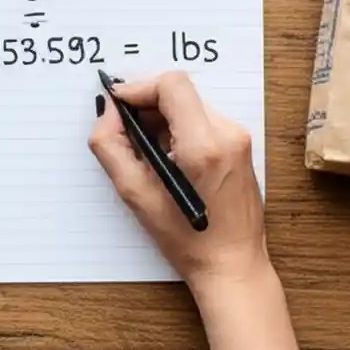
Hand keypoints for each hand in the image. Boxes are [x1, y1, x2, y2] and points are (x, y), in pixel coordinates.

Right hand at [88, 71, 268, 286]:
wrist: (232, 264)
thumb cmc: (188, 240)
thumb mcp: (136, 195)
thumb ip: (112, 146)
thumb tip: (107, 112)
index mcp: (203, 146)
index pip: (171, 85)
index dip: (138, 88)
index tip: (118, 104)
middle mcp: (227, 134)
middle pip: (179, 92)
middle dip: (147, 105)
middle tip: (127, 133)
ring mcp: (238, 138)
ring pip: (190, 104)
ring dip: (163, 118)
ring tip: (149, 153)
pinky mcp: (241, 144)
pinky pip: (203, 119)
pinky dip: (180, 128)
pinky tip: (170, 159)